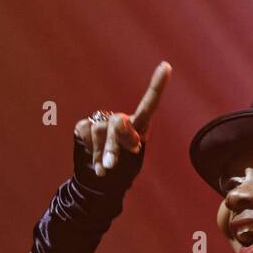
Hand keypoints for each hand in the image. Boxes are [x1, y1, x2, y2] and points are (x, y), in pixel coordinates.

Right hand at [74, 61, 170, 176]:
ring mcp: (102, 121)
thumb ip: (129, 142)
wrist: (98, 185)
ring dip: (100, 154)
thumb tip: (119, 122)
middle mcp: (120, 120)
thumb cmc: (121, 174)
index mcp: (138, 126)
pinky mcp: (85, 126)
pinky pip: (85, 132)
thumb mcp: (132, 162)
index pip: (149, 105)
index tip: (167, 67)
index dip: (157, 86)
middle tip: (110, 165)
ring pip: (99, 131)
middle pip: (118, 123)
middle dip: (113, 145)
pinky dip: (89, 150)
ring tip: (104, 168)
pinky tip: (94, 158)